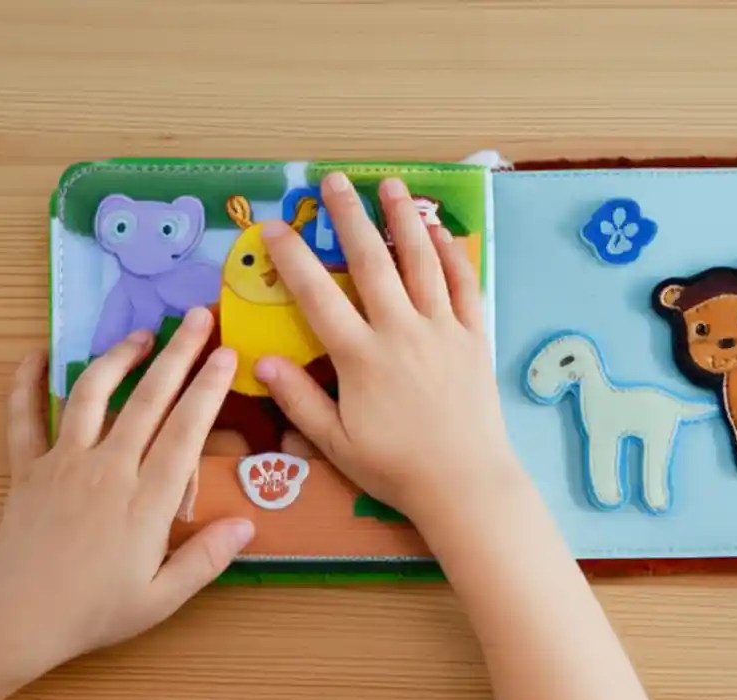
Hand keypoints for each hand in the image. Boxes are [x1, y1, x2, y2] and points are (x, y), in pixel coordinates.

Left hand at [0, 308, 252, 675]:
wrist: (15, 617)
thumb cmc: (93, 610)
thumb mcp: (161, 598)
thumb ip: (206, 558)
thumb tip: (248, 524)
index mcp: (147, 499)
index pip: (185, 431)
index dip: (208, 389)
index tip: (227, 354)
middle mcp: (108, 468)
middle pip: (148, 399)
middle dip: (178, 354)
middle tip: (199, 317)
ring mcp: (64, 462)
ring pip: (91, 394)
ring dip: (118, 358)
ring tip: (143, 335)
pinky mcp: (29, 468)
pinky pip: (24, 418)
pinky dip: (26, 383)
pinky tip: (36, 355)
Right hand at [253, 173, 520, 523]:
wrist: (465, 483)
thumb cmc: (396, 468)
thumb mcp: (336, 443)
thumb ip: (299, 399)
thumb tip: (261, 360)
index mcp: (360, 357)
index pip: (317, 296)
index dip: (292, 258)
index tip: (273, 227)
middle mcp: (400, 331)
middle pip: (371, 262)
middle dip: (349, 217)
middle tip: (333, 180)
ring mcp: (442, 330)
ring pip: (421, 262)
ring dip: (403, 220)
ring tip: (390, 186)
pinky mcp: (475, 337)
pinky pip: (464, 286)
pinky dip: (451, 256)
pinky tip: (440, 233)